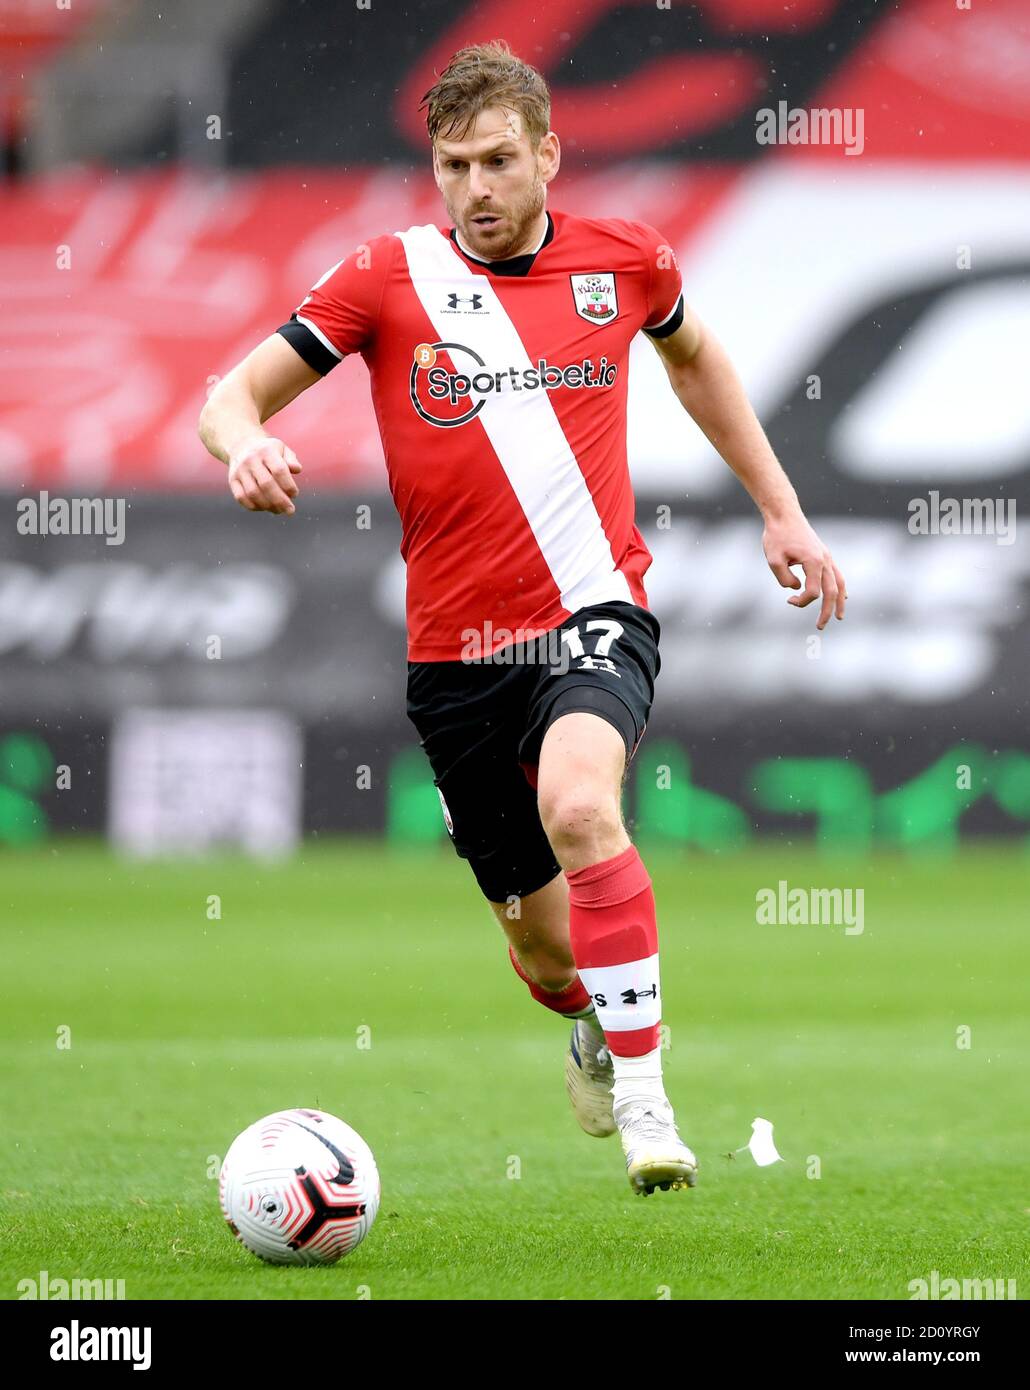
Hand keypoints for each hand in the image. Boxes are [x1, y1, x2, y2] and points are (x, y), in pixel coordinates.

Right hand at [228, 436, 301, 514]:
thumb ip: (291, 460)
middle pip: (266, 484)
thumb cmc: (269, 452)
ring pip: (253, 493)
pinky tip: (264, 508)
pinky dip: (254, 506)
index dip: (288, 486)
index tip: (294, 494)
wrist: (243, 446)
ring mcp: (239, 470)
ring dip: (268, 506)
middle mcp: (251, 460)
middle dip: (280, 500)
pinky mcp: (232, 480)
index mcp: (266, 451)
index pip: (279, 470)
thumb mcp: (282, 450)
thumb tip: (297, 470)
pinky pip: (241, 497)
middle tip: (290, 510)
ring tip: (278, 510)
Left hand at [763, 511, 846, 629]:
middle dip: (827, 611)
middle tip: (820, 627)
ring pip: (839, 583)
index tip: (788, 600)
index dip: (801, 601)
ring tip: (839, 616)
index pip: (813, 592)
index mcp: (814, 562)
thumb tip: (796, 588)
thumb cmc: (776, 536)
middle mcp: (824, 560)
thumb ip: (784, 578)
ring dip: (839, 601)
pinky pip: (837, 574)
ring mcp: (826, 557)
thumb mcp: (773, 560)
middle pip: (831, 592)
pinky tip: (842, 596)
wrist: (784, 515)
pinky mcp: (824, 554)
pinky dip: (840, 587)